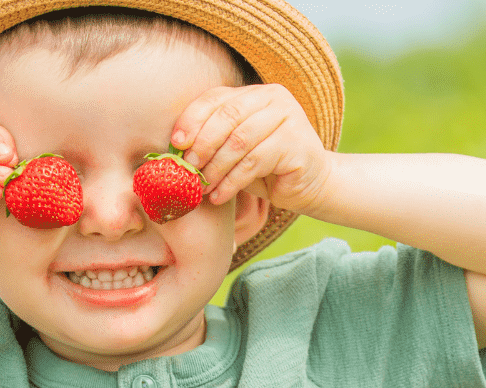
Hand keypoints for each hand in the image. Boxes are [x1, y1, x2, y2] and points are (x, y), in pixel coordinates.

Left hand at [170, 84, 332, 213]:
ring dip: (215, 167)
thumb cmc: (266, 167)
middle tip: (188, 169)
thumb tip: (174, 148)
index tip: (176, 144)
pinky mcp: (297, 144)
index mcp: (255, 93)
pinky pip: (254, 162)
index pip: (216, 99)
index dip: (192, 119)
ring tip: (203, 187)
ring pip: (239, 141)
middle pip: (227, 117)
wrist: (310, 184)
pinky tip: (220, 196)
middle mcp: (274, 98)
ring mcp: (289, 118)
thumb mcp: (235, 148)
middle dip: (203, 144)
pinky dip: (232, 182)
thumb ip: (213, 140)